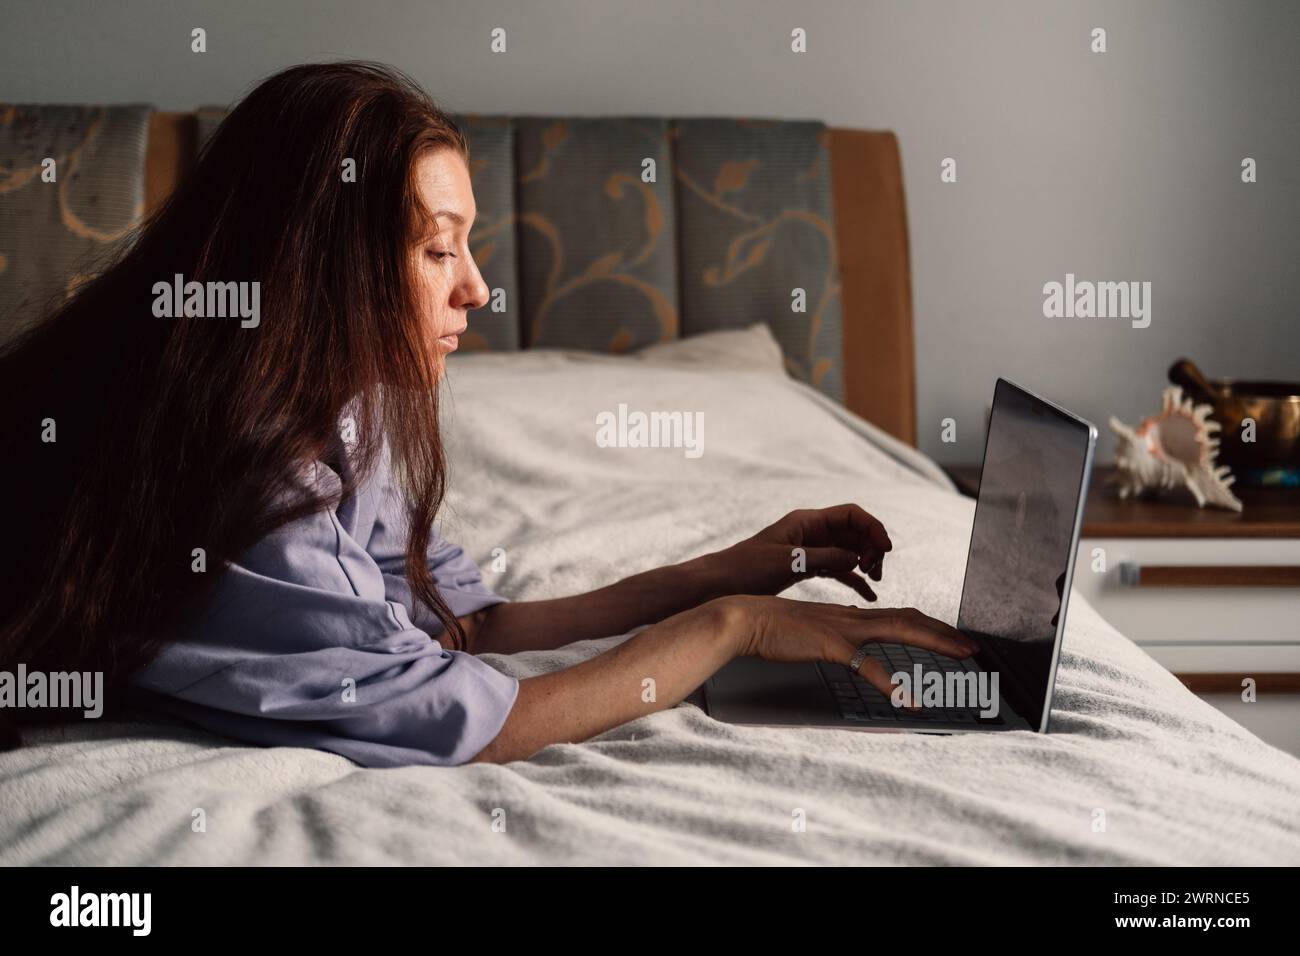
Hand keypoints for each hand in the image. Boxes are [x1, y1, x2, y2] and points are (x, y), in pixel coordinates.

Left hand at [700, 503, 892, 604]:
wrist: (720, 584)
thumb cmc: (747, 568)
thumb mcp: (788, 562)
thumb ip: (824, 558)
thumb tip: (857, 558)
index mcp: (807, 521)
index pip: (851, 514)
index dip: (873, 528)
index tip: (886, 549)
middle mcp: (812, 532)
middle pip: (854, 532)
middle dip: (872, 547)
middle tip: (877, 569)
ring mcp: (810, 550)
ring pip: (849, 551)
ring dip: (866, 562)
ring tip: (876, 580)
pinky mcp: (806, 568)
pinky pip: (838, 569)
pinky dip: (854, 578)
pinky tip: (868, 593)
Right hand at [718, 595, 977, 702]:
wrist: (744, 620)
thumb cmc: (771, 629)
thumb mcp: (810, 632)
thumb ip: (832, 636)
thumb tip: (847, 645)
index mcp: (849, 616)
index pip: (900, 615)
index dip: (929, 625)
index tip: (951, 637)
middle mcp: (853, 617)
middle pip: (911, 619)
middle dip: (945, 632)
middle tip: (973, 647)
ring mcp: (844, 628)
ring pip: (901, 629)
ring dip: (936, 642)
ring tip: (963, 656)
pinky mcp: (831, 644)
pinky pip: (868, 666)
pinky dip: (891, 685)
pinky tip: (907, 701)